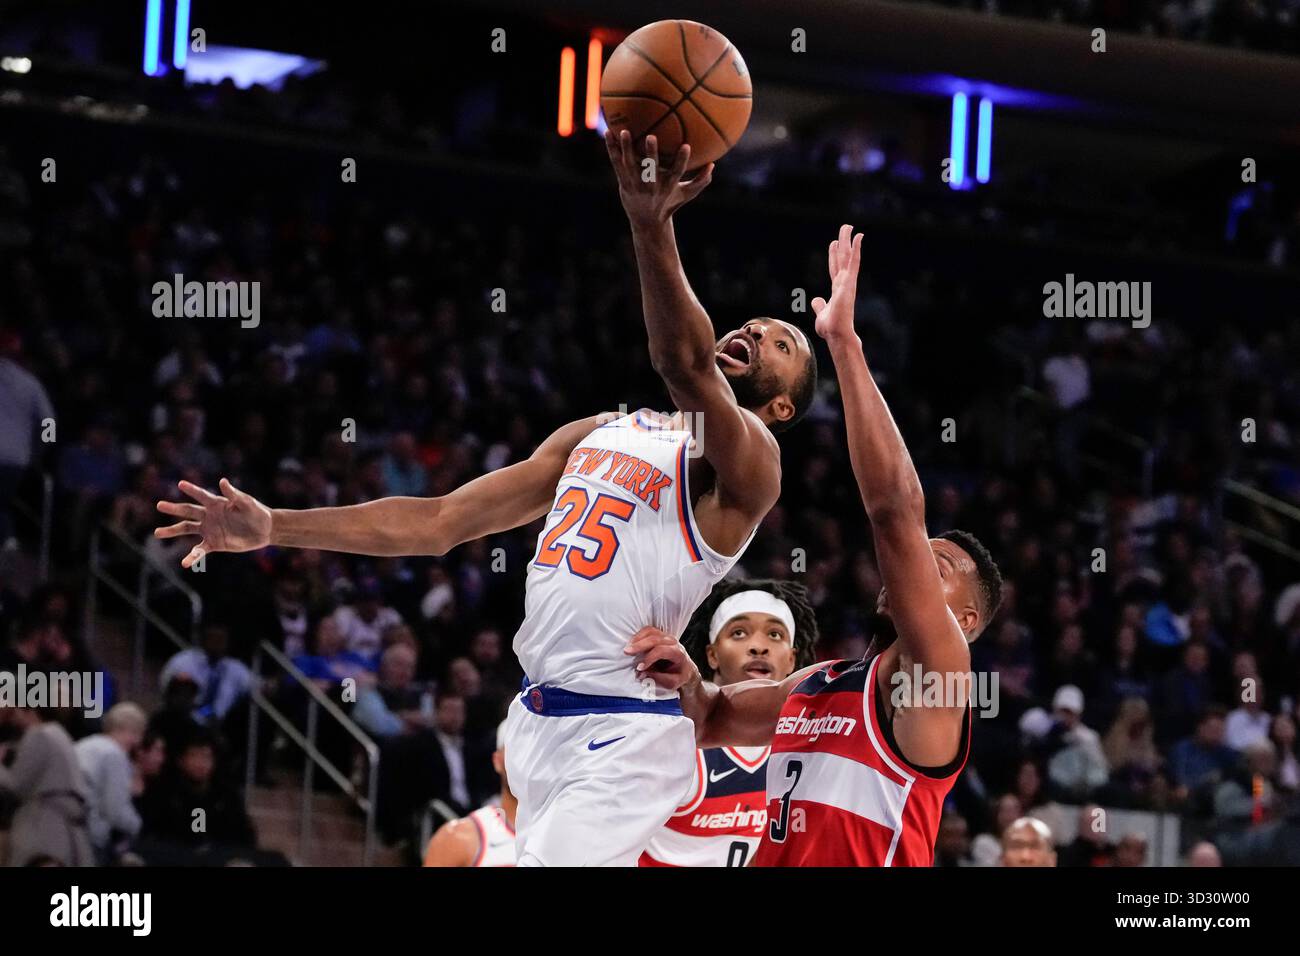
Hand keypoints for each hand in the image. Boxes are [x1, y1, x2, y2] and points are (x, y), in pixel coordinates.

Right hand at [154, 478, 272, 568]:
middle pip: (188, 511)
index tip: (180, 484)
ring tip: (157, 533)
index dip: (192, 489)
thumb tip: (222, 481)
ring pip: (187, 529)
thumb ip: (234, 494)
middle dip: (174, 508)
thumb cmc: (257, 512)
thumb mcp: (247, 503)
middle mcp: (209, 515)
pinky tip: (184, 563)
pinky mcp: (214, 543)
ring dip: (172, 531)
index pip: (201, 495)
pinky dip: (192, 557)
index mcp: (217, 503)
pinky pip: (199, 550)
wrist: (264, 530)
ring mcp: (210, 529)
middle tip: (159, 505)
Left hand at [605, 129, 713, 227]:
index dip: (681, 161)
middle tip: (651, 137)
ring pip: (630, 165)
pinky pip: (616, 164)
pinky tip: (608, 133)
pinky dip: (612, 149)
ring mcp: (635, 185)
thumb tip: (714, 165)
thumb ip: (701, 181)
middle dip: (651, 154)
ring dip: (626, 148)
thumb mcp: (686, 194)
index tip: (687, 146)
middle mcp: (651, 186)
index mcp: (667, 186)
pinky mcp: (624, 183)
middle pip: (650, 169)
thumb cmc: (669, 203)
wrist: (647, 222)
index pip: (677, 173)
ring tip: (624, 131)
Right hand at [624, 626, 699, 692]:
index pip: (661, 651)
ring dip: (637, 638)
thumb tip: (642, 673)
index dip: (649, 658)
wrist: (686, 669)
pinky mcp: (660, 635)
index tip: (639, 668)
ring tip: (628, 647)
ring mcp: (666, 637)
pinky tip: (631, 643)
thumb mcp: (672, 682)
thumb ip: (658, 678)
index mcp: (678, 653)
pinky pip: (648, 630)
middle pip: (654, 639)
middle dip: (639, 645)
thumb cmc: (679, 676)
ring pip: (650, 631)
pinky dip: (638, 635)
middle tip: (626, 652)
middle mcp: (673, 642)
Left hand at [812, 224, 862, 344]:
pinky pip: (853, 262)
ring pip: (848, 256)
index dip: (834, 255)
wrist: (836, 334)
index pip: (835, 268)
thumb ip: (819, 305)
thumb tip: (816, 300)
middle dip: (843, 242)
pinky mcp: (849, 282)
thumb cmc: (831, 328)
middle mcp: (844, 283)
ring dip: (849, 241)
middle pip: (843, 258)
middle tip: (846, 227)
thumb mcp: (821, 313)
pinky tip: (859, 237)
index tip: (834, 243)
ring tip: (850, 227)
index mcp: (837, 289)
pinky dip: (856, 249)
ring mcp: (847, 282)